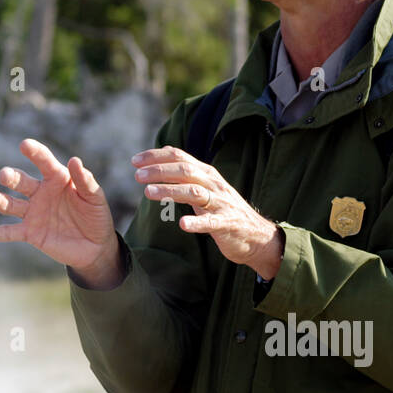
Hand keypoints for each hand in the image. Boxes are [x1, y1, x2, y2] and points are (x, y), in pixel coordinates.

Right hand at [0, 139, 120, 284]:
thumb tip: (75, 160)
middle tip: (5, 175)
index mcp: (58, 179)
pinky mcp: (30, 233)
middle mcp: (41, 193)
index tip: (25, 145)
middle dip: (12, 177)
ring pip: (11, 204)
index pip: (44, 162)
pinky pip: (7, 232)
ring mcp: (33, 213)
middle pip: (21, 182)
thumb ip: (86, 181)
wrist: (96, 247)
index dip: (35, 153)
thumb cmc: (97, 217)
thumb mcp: (96, 199)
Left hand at [131, 145, 282, 278]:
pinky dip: (196, 222)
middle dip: (160, 171)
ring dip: (170, 190)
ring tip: (148, 193)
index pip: (180, 156)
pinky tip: (182, 224)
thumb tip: (163, 157)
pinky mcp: (227, 224)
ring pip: (194, 192)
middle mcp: (214, 184)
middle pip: (185, 170)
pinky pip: (211, 222)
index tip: (135, 161)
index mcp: (207, 174)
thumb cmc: (225, 211)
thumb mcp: (206, 188)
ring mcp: (222, 204)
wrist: (257, 236)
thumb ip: (186, 174)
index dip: (156, 157)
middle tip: (137, 176)